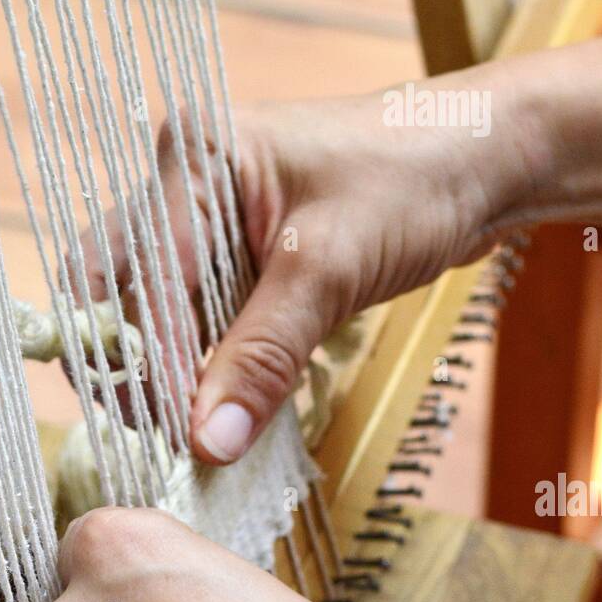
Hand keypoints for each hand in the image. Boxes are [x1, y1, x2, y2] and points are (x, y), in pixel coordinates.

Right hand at [84, 86, 536, 463]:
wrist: (482, 163)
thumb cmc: (412, 179)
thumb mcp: (330, 270)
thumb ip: (263, 357)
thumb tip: (208, 441)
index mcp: (194, 160)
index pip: (138, 275)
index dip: (151, 357)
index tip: (177, 429)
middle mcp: (185, 188)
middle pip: (119, 290)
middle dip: (132, 364)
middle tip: (161, 431)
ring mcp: (209, 227)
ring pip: (153, 314)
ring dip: (168, 373)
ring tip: (191, 432)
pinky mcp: (238, 264)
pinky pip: (198, 324)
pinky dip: (203, 368)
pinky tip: (217, 410)